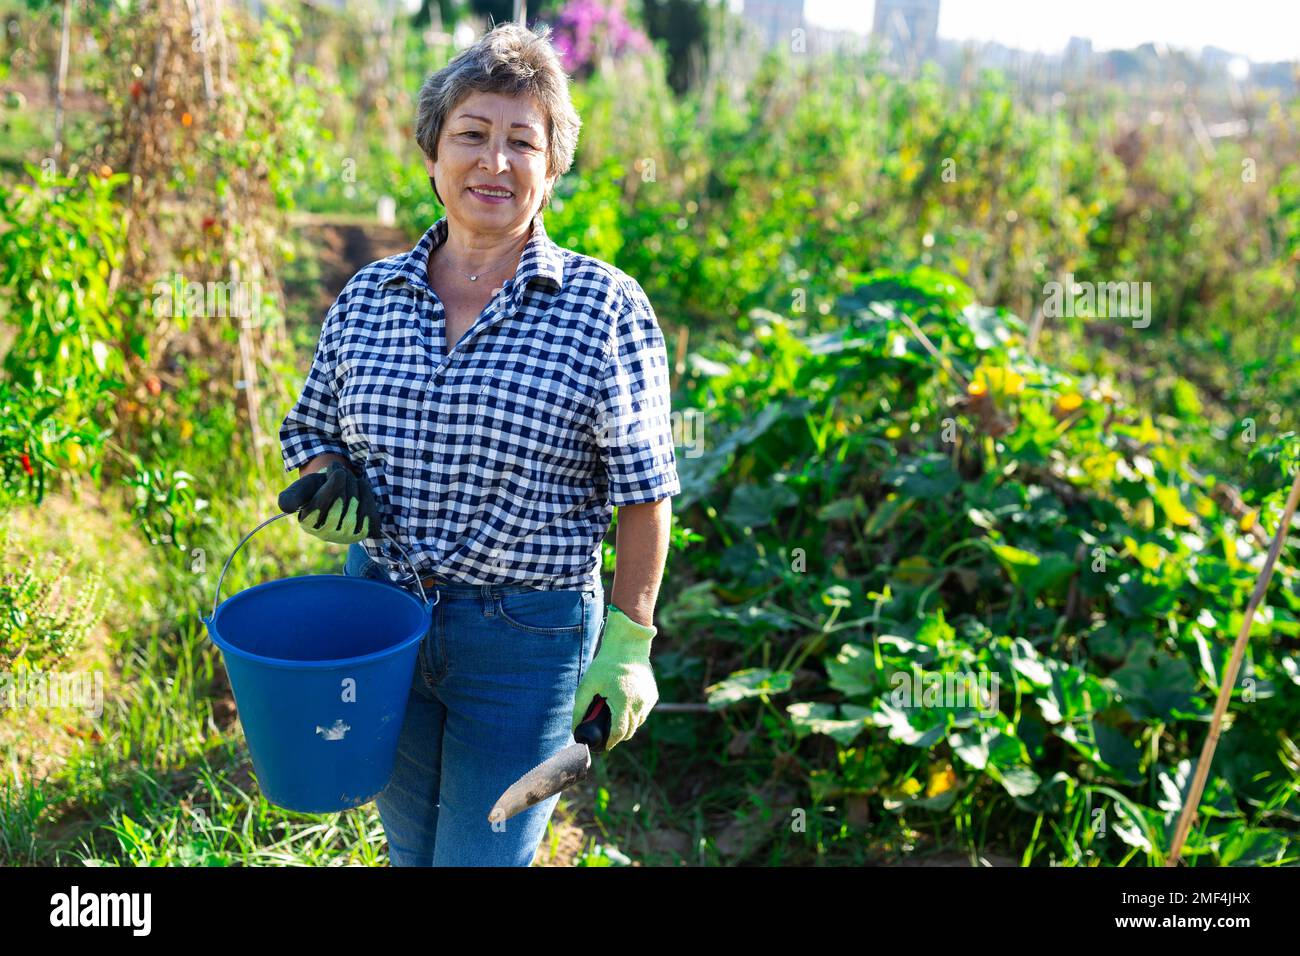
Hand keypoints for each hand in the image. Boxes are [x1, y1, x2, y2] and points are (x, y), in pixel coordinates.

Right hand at [277, 461, 379, 544]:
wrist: (337, 494)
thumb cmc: (315, 490)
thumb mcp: (300, 489)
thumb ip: (290, 497)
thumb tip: (287, 508)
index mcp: (308, 523)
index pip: (321, 504)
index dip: (333, 485)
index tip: (338, 471)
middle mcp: (326, 534)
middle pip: (340, 504)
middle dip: (345, 482)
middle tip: (343, 472)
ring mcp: (345, 537)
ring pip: (355, 507)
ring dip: (356, 487)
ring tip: (351, 479)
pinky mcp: (362, 534)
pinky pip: (370, 513)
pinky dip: (367, 496)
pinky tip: (361, 489)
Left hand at [571, 606, 657, 749]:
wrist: (627, 646)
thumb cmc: (605, 665)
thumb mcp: (587, 685)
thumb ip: (580, 708)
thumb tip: (576, 729)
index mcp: (623, 702)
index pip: (619, 733)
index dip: (611, 742)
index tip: (604, 745)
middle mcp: (639, 703)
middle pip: (630, 731)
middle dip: (618, 736)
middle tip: (607, 734)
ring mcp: (648, 699)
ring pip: (638, 722)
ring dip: (628, 725)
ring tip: (615, 719)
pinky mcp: (653, 694)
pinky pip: (644, 711)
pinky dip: (635, 713)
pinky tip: (625, 707)